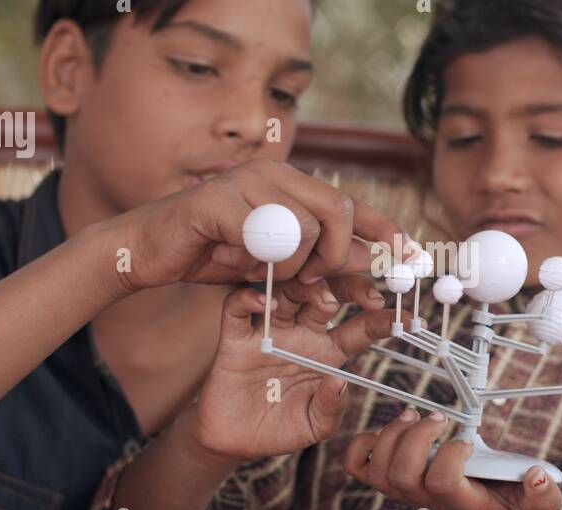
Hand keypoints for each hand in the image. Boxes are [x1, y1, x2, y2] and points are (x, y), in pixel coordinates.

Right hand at [96, 158, 405, 290]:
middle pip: (340, 209)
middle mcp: (275, 174)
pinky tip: (245, 265)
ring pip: (307, 223)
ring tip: (269, 275)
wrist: (148, 252)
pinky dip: (267, 262)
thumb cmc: (212, 256)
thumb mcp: (275, 268)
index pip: (352, 203)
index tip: (413, 257)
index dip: (386, 229)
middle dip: (340, 255)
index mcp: (291, 186)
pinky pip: (270, 236)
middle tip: (317, 283)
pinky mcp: (222, 200)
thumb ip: (318, 267)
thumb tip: (368, 274)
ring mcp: (248, 182)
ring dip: (297, 264)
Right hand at [189, 275, 405, 462]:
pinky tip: (266, 304)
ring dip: (307, 289)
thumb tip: (340, 381)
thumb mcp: (314, 426)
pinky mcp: (235, 339)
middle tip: (366, 298)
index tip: (406, 319)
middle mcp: (302, 334)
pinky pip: (239, 308)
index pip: (359, 328)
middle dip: (349, 289)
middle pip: (328, 296)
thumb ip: (331, 408)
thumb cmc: (281, 430)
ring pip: (289, 292)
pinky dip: (251, 299)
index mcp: (328, 353)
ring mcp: (269, 333)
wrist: (236, 441)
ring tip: (322, 301)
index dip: (382, 321)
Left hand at [344, 409, 561, 509]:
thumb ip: (543, 495)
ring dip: (394, 433)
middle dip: (418, 438)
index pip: (442, 482)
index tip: (469, 440)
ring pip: (379, 467)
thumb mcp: (532, 503)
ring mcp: (401, 489)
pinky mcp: (386, 477)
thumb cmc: (502, 500)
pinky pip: (357, 465)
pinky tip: (388, 429)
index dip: (452, 456)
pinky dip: (364, 443)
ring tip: (417, 416)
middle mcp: (424, 498)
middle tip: (440, 418)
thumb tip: (536, 475)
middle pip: (403, 473)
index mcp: (458, 502)